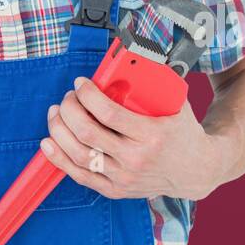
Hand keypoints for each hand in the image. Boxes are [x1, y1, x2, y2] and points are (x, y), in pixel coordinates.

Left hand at [40, 77, 235, 200]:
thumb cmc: (183, 134)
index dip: (87, 95)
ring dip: (59, 130)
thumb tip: (131, 55)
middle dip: (69, 110)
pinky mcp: (115, 189)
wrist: (195, 171)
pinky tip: (50, 141)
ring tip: (56, 114)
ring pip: (79, 154)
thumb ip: (155, 82)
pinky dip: (59, 158)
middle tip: (68, 97)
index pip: (108, 113)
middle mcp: (136, 159)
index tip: (81, 83)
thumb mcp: (176, 105)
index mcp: (152, 135)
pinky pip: (80, 175)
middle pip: (88, 133)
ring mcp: (124, 177)